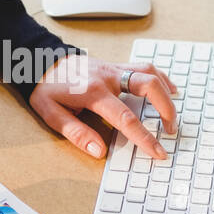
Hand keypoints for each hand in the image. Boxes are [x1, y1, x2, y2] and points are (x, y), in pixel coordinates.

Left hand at [29, 53, 177, 160]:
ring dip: (166, 92)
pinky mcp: (114, 65)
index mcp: (94, 93)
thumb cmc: (45, 88)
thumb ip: (76, 133)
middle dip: (166, 109)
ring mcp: (113, 68)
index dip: (145, 137)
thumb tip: (99, 151)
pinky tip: (168, 88)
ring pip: (150, 72)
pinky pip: (143, 66)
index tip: (158, 152)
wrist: (40, 61)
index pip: (126, 118)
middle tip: (170, 131)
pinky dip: (159, 77)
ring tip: (173, 112)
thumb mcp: (51, 113)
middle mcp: (108, 77)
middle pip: (149, 86)